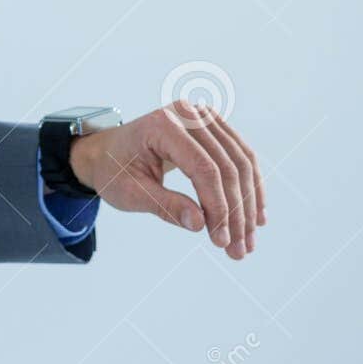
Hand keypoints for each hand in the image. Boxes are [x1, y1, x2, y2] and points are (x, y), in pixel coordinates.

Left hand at [67, 102, 264, 260]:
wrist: (106, 151)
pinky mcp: (213, 126)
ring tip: (248, 241)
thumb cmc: (113, 170)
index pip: (203, 169)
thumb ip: (165, 206)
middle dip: (237, 213)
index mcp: (163, 125)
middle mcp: (188, 113)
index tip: (221, 241)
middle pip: (227, 166)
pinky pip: (241, 158)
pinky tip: (256, 216)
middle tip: (239, 249)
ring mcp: (203, 116)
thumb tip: (200, 225)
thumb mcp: (131, 193)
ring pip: (241, 163)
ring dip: (248, 205)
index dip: (218, 207)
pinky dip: (249, 188)